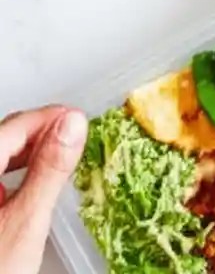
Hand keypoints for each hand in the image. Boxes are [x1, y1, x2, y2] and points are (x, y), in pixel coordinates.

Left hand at [0, 106, 86, 273]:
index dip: (49, 118)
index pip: (11, 128)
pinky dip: (13, 173)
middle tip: (75, 135)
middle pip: (1, 138)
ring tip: (60, 156)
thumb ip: (49, 170)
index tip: (79, 119)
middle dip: (39, 132)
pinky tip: (30, 184)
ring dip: (28, 152)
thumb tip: (73, 126)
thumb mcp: (24, 222)